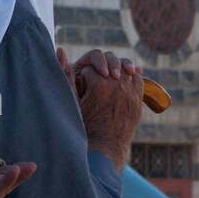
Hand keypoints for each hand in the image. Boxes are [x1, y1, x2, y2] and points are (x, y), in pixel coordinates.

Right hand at [69, 49, 142, 169]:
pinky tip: (121, 84)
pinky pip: (138, 79)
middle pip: (109, 65)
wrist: (104, 147)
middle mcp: (116, 86)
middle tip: (95, 85)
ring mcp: (130, 93)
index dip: (83, 76)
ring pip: (125, 69)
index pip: (90, 68)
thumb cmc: (84, 125)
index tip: (82, 87)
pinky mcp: (138, 100)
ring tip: (108, 82)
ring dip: (116, 72)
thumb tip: (60, 50)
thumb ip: (66, 75)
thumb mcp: (72, 101)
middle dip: (101, 72)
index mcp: (99, 85)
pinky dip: (130, 77)